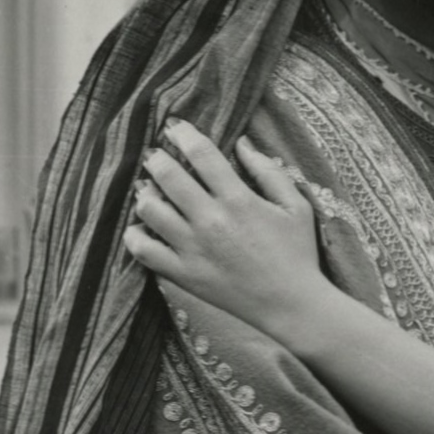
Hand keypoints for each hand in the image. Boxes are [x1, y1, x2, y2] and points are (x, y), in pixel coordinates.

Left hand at [125, 123, 330, 340]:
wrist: (292, 305)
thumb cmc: (298, 254)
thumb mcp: (296, 207)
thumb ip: (269, 172)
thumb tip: (241, 143)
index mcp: (239, 200)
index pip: (201, 153)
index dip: (183, 133)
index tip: (175, 128)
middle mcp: (211, 221)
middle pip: (166, 175)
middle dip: (157, 158)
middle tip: (157, 157)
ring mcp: (193, 248)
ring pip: (148, 208)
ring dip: (146, 193)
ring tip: (151, 191)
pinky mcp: (183, 273)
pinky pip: (142, 249)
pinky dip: (135, 235)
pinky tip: (144, 227)